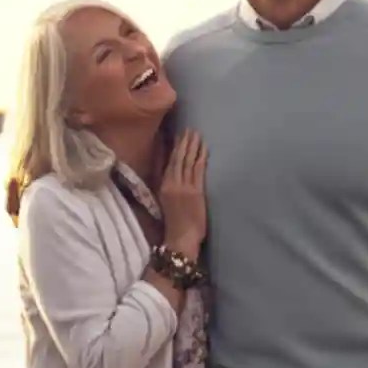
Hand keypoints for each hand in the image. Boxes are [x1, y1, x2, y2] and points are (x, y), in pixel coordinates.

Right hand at [158, 130, 207, 256]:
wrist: (180, 238)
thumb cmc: (174, 223)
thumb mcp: (164, 201)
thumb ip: (166, 185)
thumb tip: (170, 172)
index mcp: (163, 185)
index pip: (168, 161)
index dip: (174, 147)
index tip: (178, 134)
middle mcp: (172, 183)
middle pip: (178, 158)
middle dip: (184, 142)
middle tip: (190, 129)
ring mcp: (184, 187)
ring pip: (188, 161)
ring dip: (193, 146)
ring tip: (197, 134)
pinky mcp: (196, 192)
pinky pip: (198, 170)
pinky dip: (201, 158)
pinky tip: (204, 149)